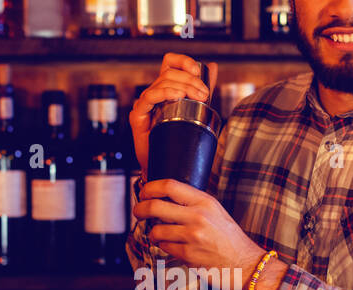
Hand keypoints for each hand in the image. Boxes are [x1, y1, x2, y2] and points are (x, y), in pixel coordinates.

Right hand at [129, 54, 216, 173]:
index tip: (198, 71)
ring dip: (182, 86)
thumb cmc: (177, 138)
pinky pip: (149, 97)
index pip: (169, 62)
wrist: (166, 165)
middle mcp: (153, 93)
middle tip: (204, 93)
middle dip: (190, 80)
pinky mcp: (138, 115)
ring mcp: (145, 103)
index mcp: (165, 87)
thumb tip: (213, 67)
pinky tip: (176, 96)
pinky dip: (164, 93)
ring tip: (197, 96)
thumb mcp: (195, 108)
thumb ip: (202, 88)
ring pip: (161, 83)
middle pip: (168, 73)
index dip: (183, 62)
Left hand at [132, 179, 264, 277]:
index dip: (150, 187)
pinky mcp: (189, 254)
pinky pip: (164, 247)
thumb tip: (164, 198)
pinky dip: (164, 247)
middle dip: (140, 209)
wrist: (246, 263)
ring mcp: (193, 236)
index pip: (169, 185)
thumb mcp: (216, 212)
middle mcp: (198, 216)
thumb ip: (193, 203)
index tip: (143, 192)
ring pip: (156, 230)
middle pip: (155, 205)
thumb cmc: (230, 238)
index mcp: (205, 201)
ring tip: (158, 235)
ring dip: (153, 233)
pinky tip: (172, 247)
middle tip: (138, 212)